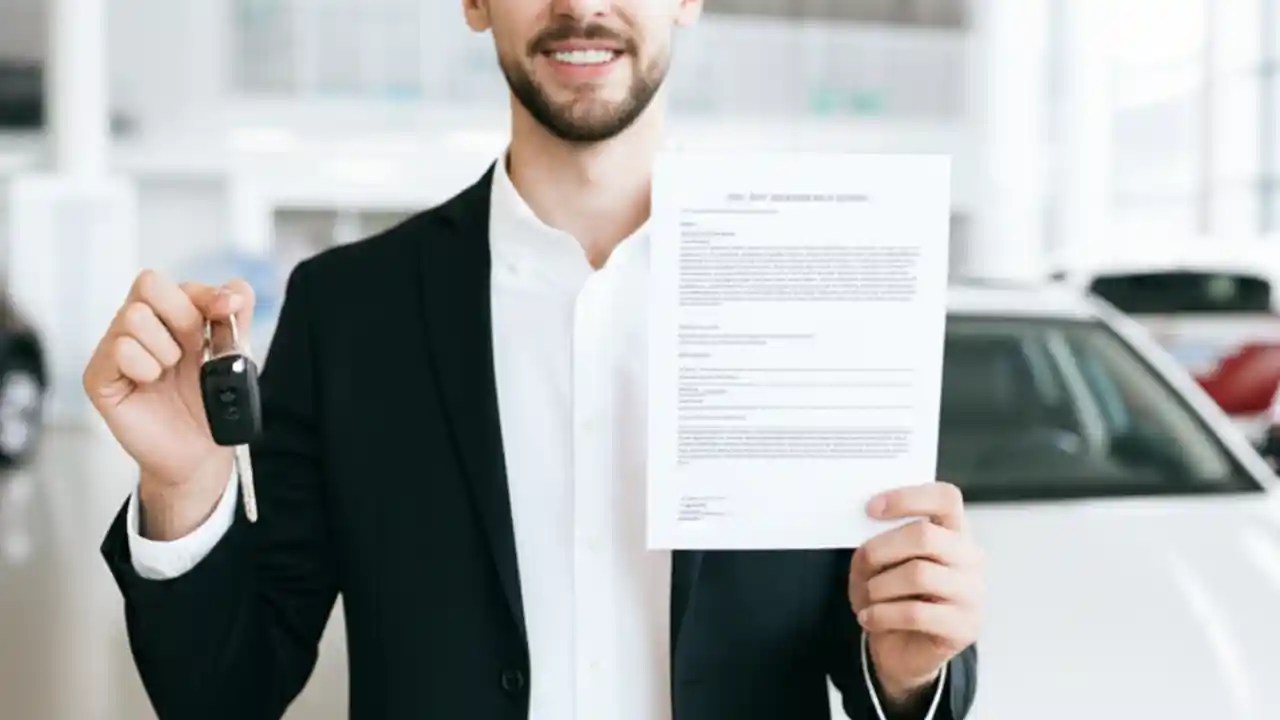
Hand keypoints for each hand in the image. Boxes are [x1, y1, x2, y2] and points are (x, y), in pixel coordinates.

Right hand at [83, 270, 254, 539]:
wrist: (200, 452)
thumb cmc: (209, 403)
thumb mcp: (232, 355)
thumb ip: (235, 318)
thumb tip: (236, 289)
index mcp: (169, 316)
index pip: (176, 282)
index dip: (204, 294)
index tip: (226, 310)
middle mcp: (139, 326)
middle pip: (148, 284)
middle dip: (182, 316)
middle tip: (192, 350)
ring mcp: (115, 349)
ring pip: (134, 316)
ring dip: (166, 348)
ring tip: (169, 373)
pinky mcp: (100, 376)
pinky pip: (119, 349)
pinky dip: (145, 366)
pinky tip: (151, 383)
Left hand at [849, 482, 983, 707]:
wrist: (903, 650)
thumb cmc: (893, 597)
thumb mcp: (878, 565)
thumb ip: (878, 544)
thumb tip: (866, 537)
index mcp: (954, 532)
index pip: (945, 498)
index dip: (907, 498)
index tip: (871, 508)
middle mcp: (970, 558)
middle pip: (926, 535)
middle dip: (882, 548)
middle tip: (863, 564)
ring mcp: (972, 593)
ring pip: (919, 574)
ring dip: (880, 586)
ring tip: (868, 598)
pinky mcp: (965, 626)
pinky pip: (916, 613)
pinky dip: (883, 615)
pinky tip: (870, 618)